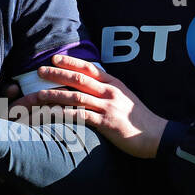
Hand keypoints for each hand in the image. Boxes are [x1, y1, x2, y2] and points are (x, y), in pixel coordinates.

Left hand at [13, 55, 166, 158]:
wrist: (156, 135)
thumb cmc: (139, 119)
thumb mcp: (125, 98)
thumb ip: (108, 91)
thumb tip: (92, 88)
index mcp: (114, 84)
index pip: (89, 68)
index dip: (70, 62)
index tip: (54, 59)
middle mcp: (109, 92)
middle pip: (78, 79)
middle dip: (57, 74)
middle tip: (39, 71)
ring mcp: (108, 107)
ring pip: (76, 97)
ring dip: (55, 95)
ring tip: (38, 94)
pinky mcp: (106, 123)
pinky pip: (81, 116)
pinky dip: (64, 115)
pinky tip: (51, 115)